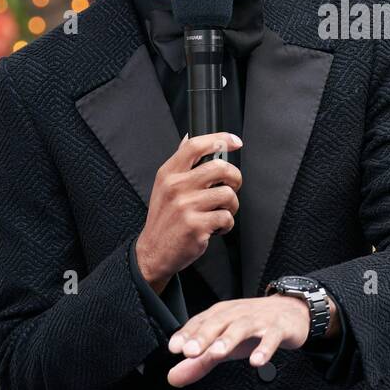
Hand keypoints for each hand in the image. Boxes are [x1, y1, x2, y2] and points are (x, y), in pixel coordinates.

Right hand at [134, 132, 242, 287]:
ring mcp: (186, 206)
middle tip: (232, 186)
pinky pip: (226, 217)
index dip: (220, 139)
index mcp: (168, 173)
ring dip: (231, 205)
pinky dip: (226, 224)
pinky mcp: (196, 226)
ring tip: (220, 212)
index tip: (235, 141)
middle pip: (220, 167)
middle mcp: (176, 187)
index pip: (195, 146)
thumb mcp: (164, 186)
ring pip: (228, 194)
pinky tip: (215, 227)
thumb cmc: (164, 218)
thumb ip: (179, 162)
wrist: (154, 252)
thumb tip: (189, 137)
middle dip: (235, 177)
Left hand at [165, 295, 311, 386]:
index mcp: (222, 315)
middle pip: (219, 322)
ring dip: (229, 339)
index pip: (201, 322)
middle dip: (203, 336)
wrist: (291, 311)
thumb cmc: (254, 328)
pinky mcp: (279, 327)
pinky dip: (264, 348)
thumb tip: (173, 377)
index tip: (174, 348)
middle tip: (190, 352)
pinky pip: (272, 336)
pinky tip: (257, 361)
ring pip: (242, 326)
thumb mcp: (225, 344)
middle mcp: (238, 313)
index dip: (187, 334)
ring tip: (217, 353)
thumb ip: (200, 362)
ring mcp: (260, 319)